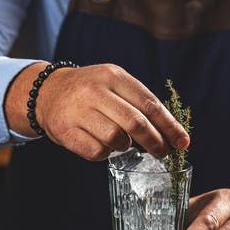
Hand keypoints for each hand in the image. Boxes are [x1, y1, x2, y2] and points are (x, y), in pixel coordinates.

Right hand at [7, 62, 189, 160]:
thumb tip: (170, 131)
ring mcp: (78, 110)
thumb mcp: (113, 82)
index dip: (169, 125)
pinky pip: (97, 152)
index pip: (149, 103)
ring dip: (125, 146)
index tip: (183, 141)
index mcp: (113, 75)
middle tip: (164, 153)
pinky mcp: (64, 130)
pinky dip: (105, 153)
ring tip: (122, 141)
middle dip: (156, 142)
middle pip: (136, 123)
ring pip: (116, 139)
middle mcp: (95, 90)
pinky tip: (102, 145)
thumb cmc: (90, 90)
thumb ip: (138, 100)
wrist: (47, 92)